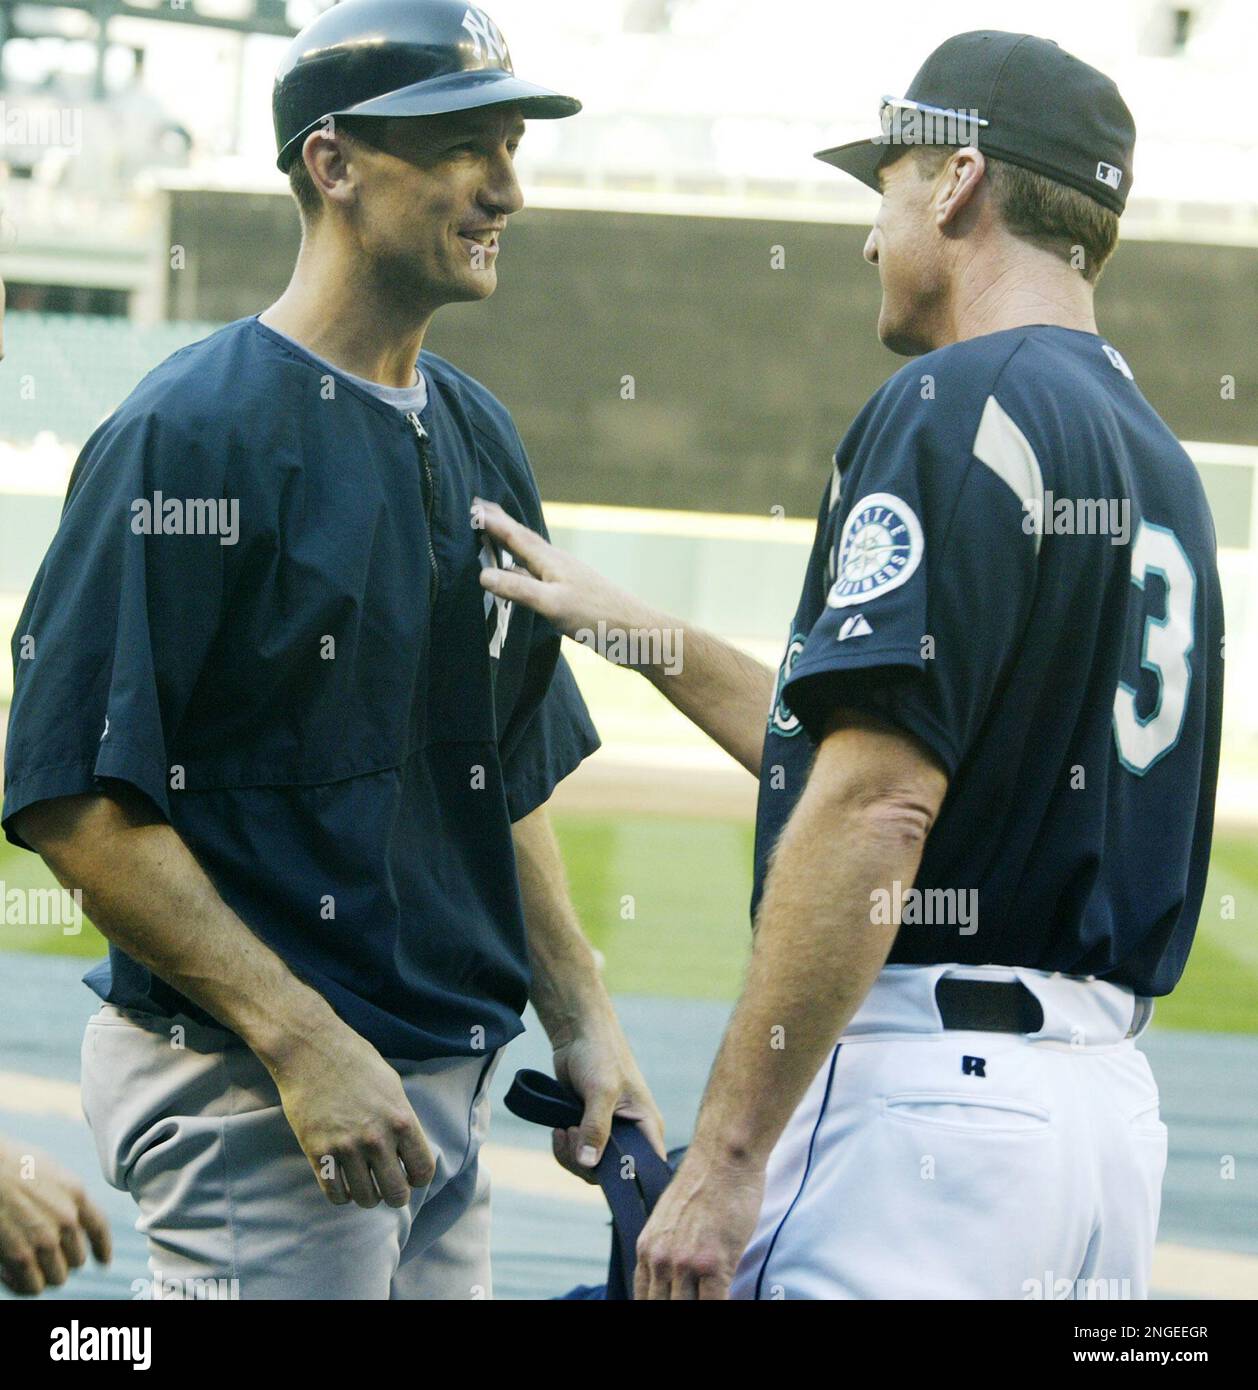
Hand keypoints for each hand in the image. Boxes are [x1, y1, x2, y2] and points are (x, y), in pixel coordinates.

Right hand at [0, 1137, 111, 1294]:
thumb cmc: (8, 1165)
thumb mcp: (48, 1172)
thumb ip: (63, 1195)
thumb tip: (67, 1214)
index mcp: (75, 1193)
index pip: (99, 1228)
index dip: (102, 1248)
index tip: (103, 1262)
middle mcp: (67, 1218)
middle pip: (77, 1259)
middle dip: (62, 1262)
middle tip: (45, 1260)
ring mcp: (45, 1238)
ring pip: (58, 1277)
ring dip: (44, 1275)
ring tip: (28, 1268)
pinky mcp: (21, 1256)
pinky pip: (33, 1286)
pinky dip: (24, 1284)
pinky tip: (11, 1273)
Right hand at [267, 1024, 435, 1208]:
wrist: (311, 1051)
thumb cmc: (355, 1062)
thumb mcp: (392, 1086)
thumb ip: (402, 1120)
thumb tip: (408, 1150)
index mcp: (402, 1119)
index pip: (423, 1170)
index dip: (418, 1178)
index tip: (411, 1176)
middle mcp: (378, 1139)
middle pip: (396, 1193)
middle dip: (395, 1194)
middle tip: (388, 1187)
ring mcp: (347, 1148)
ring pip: (366, 1199)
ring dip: (368, 1196)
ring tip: (365, 1185)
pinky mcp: (318, 1154)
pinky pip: (336, 1195)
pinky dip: (342, 1195)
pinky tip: (343, 1183)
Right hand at [473, 498, 644, 639]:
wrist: (637, 633)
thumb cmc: (597, 617)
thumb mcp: (553, 604)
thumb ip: (519, 589)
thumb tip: (483, 575)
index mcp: (550, 561)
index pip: (515, 536)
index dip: (493, 522)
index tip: (471, 505)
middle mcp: (557, 563)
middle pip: (523, 539)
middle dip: (501, 524)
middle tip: (481, 508)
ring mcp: (565, 578)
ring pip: (531, 555)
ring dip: (512, 543)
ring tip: (496, 536)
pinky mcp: (571, 594)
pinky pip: (538, 573)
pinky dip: (523, 567)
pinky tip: (524, 574)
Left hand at [550, 1013, 665, 1181]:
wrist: (577, 1034)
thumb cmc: (600, 1054)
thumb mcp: (601, 1090)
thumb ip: (596, 1127)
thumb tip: (588, 1163)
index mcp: (647, 1126)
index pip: (648, 1168)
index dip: (630, 1181)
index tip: (602, 1175)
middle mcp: (632, 1134)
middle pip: (613, 1173)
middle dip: (587, 1163)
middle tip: (571, 1135)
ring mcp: (609, 1133)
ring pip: (592, 1167)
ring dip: (571, 1155)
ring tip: (563, 1129)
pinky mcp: (588, 1129)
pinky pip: (578, 1155)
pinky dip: (565, 1149)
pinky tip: (558, 1130)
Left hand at [634, 1147, 764, 1299]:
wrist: (723, 1156)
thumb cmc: (704, 1181)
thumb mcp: (670, 1218)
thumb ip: (667, 1248)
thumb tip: (674, 1278)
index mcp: (647, 1249)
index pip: (644, 1299)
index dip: (658, 1307)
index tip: (672, 1304)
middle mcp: (660, 1260)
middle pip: (662, 1306)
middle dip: (678, 1309)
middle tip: (693, 1301)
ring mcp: (686, 1264)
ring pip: (686, 1309)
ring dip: (699, 1308)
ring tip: (710, 1301)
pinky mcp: (713, 1265)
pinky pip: (714, 1305)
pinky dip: (722, 1307)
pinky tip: (728, 1301)